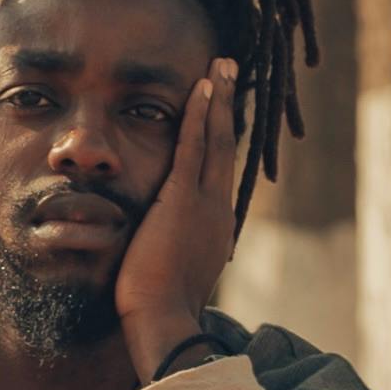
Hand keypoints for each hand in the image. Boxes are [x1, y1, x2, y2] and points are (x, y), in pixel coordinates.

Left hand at [116, 54, 243, 378]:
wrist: (164, 323)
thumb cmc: (161, 311)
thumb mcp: (174, 275)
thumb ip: (173, 255)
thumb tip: (164, 254)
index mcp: (217, 227)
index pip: (220, 173)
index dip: (223, 139)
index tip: (223, 114)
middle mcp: (219, 209)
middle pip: (227, 148)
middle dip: (228, 108)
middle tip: (229, 73)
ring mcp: (205, 202)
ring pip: (216, 139)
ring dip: (218, 100)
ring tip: (221, 66)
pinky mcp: (183, 198)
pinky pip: (194, 146)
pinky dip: (200, 114)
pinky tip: (202, 87)